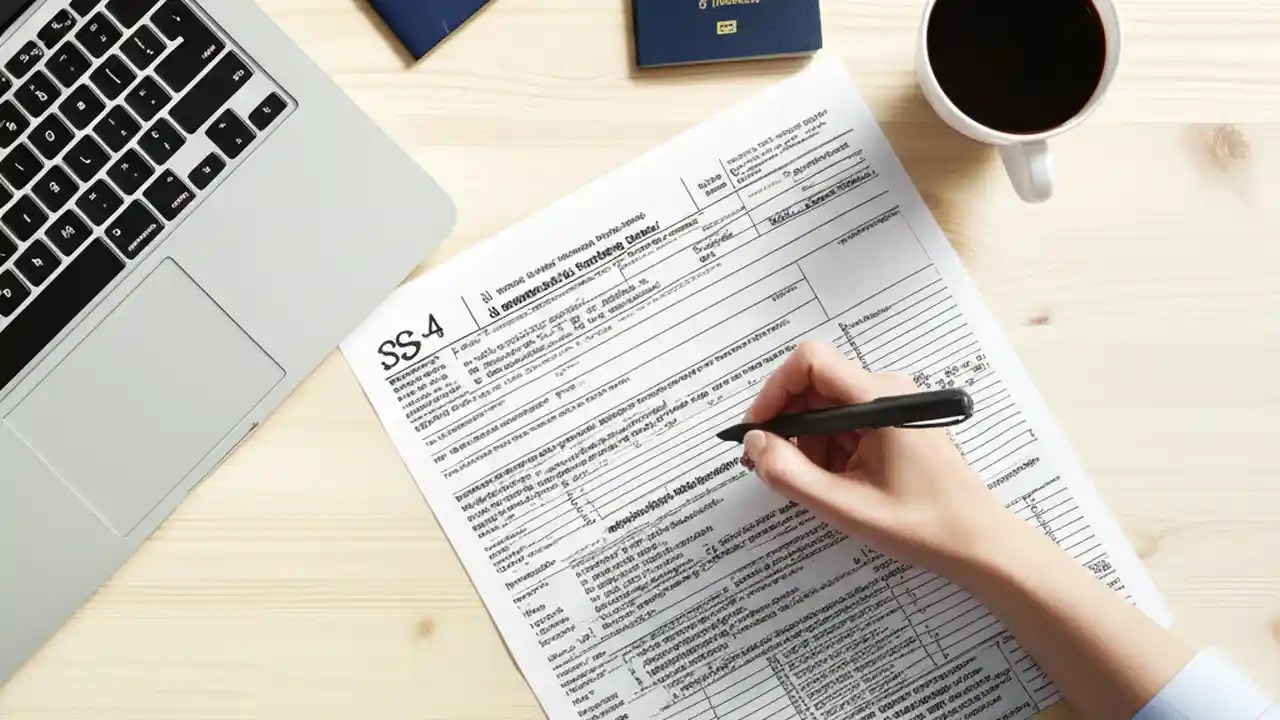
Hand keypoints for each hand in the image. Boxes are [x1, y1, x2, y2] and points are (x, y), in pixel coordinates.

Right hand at [742, 341, 1030, 576]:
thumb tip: (753, 443)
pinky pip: (843, 424)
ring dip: (807, 443)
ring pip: (825, 408)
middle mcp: (885, 391)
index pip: (810, 361)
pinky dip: (827, 451)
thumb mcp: (845, 505)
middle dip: (786, 424)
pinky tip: (835, 485)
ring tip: (813, 487)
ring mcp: (891, 407)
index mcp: (879, 399)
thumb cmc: (922, 526)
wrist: (978, 544)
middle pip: (814, 385)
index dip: (774, 390)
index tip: (757, 430)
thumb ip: (790, 474)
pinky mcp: (892, 425)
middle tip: (771, 466)